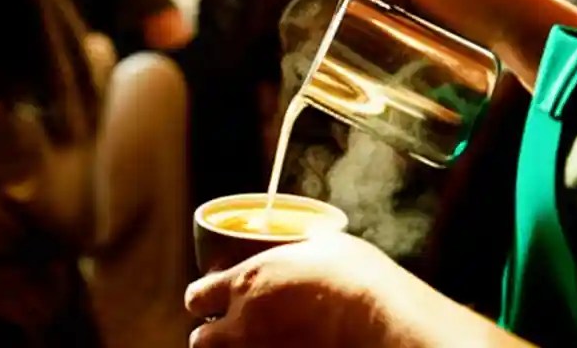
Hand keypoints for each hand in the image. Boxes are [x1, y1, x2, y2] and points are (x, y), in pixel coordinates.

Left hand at [185, 232, 517, 347]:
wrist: (380, 322)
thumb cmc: (357, 277)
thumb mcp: (323, 244)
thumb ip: (297, 246)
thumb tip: (300, 239)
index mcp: (246, 283)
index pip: (196, 297)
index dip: (203, 297)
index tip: (213, 296)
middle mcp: (242, 326)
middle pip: (200, 339)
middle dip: (212, 333)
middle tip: (234, 326)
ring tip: (255, 342)